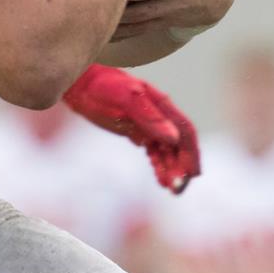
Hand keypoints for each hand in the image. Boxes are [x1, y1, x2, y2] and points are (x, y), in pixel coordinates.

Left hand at [63, 63, 201, 191]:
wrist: (82, 83)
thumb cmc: (103, 86)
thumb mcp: (127, 99)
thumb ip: (150, 117)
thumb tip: (174, 138)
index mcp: (162, 105)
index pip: (185, 132)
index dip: (191, 154)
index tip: (191, 175)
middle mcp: (160, 116)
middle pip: (180, 144)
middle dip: (183, 167)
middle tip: (177, 189)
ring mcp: (149, 125)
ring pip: (168, 151)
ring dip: (172, 170)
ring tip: (171, 190)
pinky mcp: (138, 131)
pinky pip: (155, 152)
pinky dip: (160, 166)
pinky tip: (161, 180)